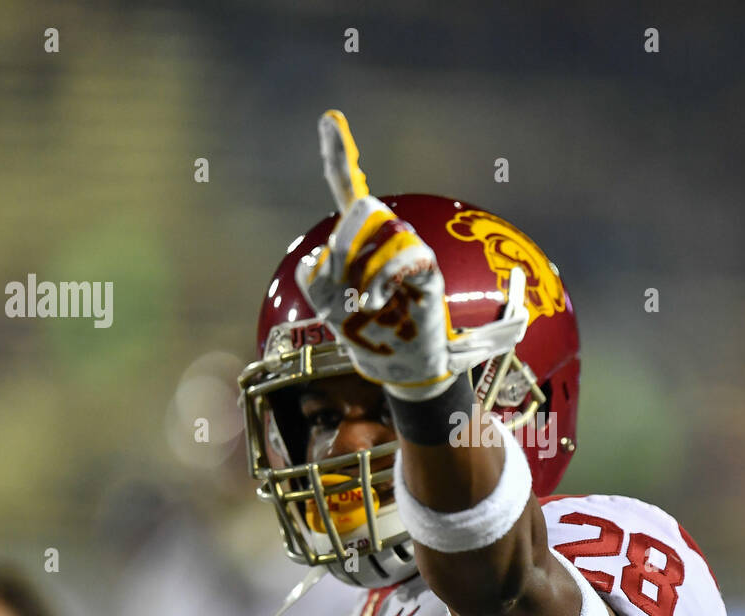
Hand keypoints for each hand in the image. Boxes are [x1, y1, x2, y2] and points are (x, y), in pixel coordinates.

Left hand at [295, 110, 529, 400]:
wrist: (402, 367)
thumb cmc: (367, 332)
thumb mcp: (328, 305)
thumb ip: (317, 277)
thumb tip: (316, 259)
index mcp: (360, 241)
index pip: (350, 189)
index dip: (341, 155)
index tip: (330, 118)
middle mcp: (385, 239)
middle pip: (362, 211)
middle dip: (349, 245)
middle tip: (348, 287)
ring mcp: (408, 253)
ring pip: (381, 232)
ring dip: (363, 272)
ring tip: (364, 304)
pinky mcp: (427, 271)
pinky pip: (406, 254)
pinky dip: (384, 277)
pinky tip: (373, 301)